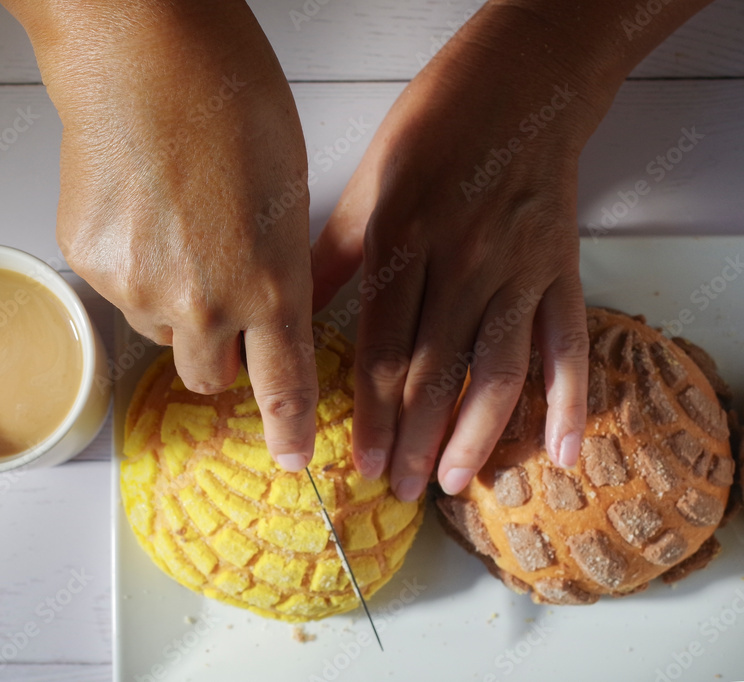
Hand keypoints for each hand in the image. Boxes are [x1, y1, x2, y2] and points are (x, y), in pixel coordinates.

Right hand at [2, 1, 318, 468]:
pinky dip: (133, 269)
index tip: (293, 458)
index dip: (289, 428)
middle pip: (207, 376)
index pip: (284, 384)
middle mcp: (202, 303)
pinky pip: (118, 293)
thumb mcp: (287, 191)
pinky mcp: (90, 265)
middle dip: (218, 354)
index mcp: (269, 282)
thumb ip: (279, 267)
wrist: (141, 55)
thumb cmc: (229, 98)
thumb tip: (266, 302)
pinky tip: (140, 214)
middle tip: (218, 302)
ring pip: (159, 332)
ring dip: (172, 305)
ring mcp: (138, 288)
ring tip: (176, 230)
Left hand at [310, 2, 621, 499]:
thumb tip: (287, 309)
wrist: (522, 79)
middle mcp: (463, 263)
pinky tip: (565, 450)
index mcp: (406, 243)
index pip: (384, 347)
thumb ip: (333, 255)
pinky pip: (568, 342)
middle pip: (436, 369)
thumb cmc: (437, 124)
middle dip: (413, 437)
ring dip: (477, 433)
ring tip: (453, 480)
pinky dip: (570, 397)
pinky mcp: (562, 268)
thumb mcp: (370, 183)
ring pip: (498, 368)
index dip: (372, 412)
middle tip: (399, 490)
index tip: (360, 462)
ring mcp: (519, 268)